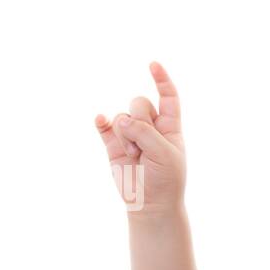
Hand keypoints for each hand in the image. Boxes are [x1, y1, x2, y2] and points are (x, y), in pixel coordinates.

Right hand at [94, 62, 186, 215]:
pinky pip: (104, 126)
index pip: (168, 97)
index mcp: (170, 127)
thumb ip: (145, 133)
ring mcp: (130, 135)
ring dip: (127, 137)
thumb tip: (119, 119)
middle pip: (139, 103)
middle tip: (144, 147)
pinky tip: (99, 120)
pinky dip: (101, 122)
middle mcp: (150, 126)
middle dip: (139, 120)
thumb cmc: (165, 180)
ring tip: (135, 157)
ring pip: (122, 117)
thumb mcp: (164, 154)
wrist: (150, 205)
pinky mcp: (113, 145)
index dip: (162, 80)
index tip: (153, 64)